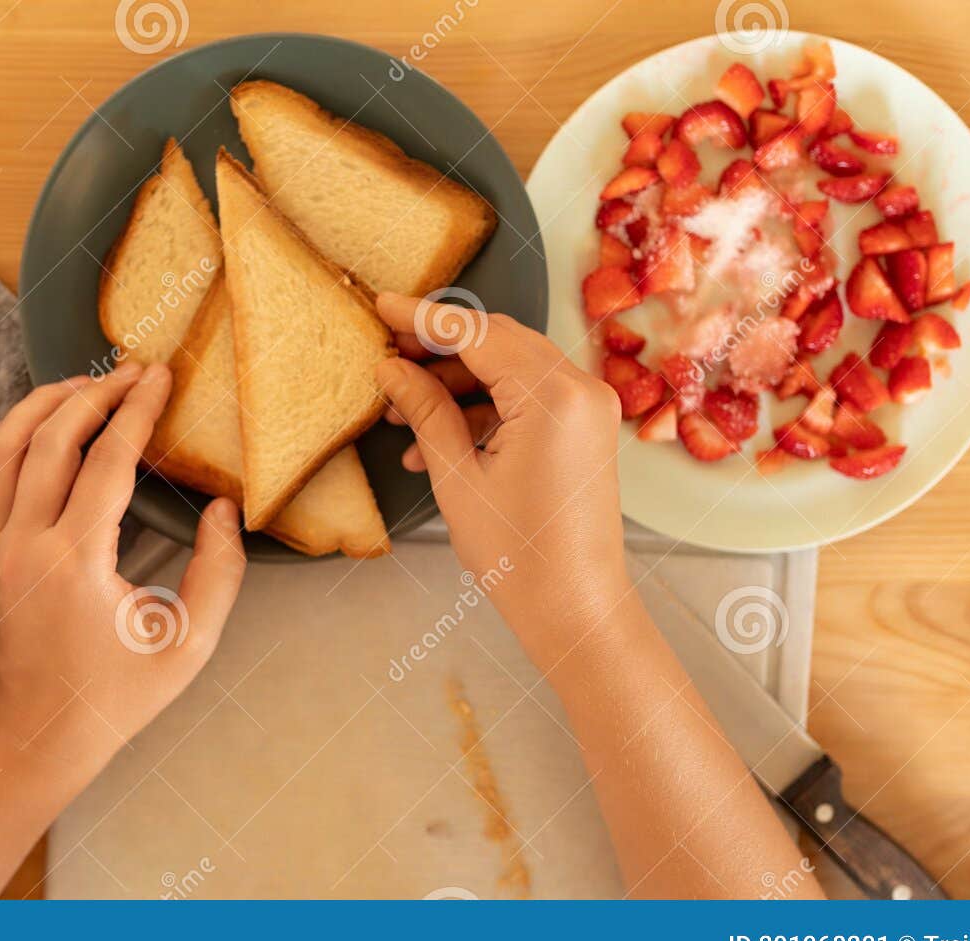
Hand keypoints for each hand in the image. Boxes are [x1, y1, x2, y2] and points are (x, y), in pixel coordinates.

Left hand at [0, 362, 246, 761]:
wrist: (42, 732)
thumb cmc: (117, 696)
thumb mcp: (190, 645)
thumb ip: (218, 573)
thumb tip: (225, 509)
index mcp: (76, 563)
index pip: (107, 464)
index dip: (137, 413)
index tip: (161, 377)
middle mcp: (28, 544)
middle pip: (52, 441)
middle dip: (96, 394)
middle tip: (136, 371)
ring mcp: (2, 545)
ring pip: (5, 447)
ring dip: (44, 404)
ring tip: (88, 382)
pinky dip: (13, 434)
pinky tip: (45, 421)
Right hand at [373, 293, 630, 660]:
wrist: (575, 607)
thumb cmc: (520, 556)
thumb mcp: (457, 479)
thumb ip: (425, 411)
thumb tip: (393, 369)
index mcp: (552, 395)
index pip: (476, 333)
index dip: (423, 318)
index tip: (381, 304)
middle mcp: (580, 389)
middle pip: (496, 341)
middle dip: (438, 348)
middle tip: (387, 355)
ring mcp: (588, 408)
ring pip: (509, 369)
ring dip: (455, 384)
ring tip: (400, 411)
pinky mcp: (584, 430)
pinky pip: (527, 399)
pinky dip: (483, 410)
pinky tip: (434, 442)